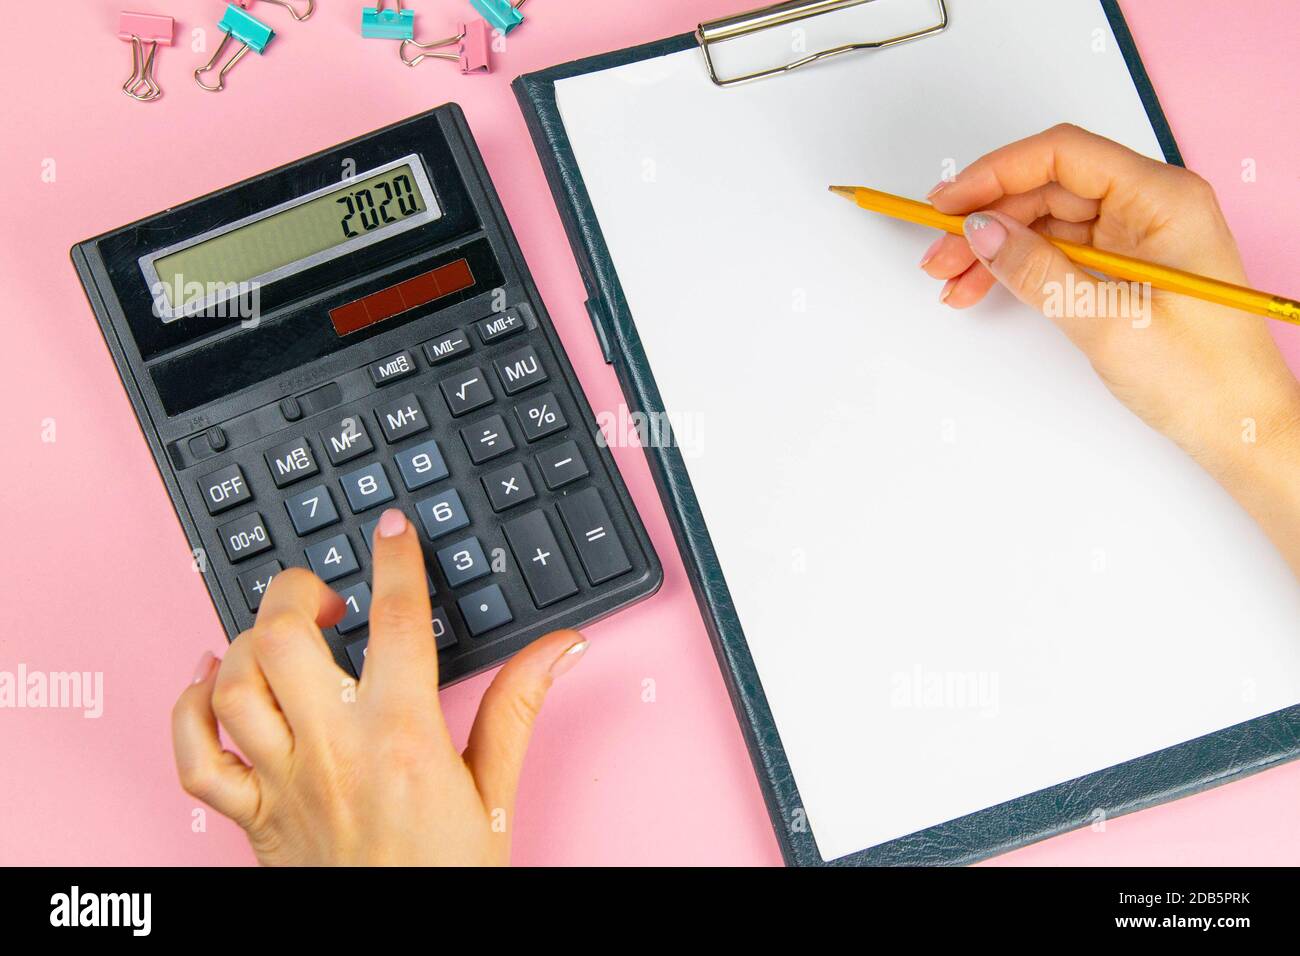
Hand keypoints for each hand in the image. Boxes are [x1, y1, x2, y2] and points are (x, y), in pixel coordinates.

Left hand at [171, 508, 588, 864]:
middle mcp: (334, 751)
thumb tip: (558, 649)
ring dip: (246, 643)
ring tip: (278, 636)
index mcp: (402, 737)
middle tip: (325, 595)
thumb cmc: (447, 878)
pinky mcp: (252, 820)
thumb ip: (518, 707)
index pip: (395, 620)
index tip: (391, 529)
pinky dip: (189, 711)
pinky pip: (195, 759)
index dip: (394, 559)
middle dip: (295, 590)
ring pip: (233, 684)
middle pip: (284, 636)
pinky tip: (210, 684)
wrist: (401, 949)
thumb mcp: (496, 792)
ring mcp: (283, 785)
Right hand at [921, 123, 1299, 578]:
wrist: (1242, 427)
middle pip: (1047, 187)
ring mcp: (1138, 235)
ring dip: (995, 246)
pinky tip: (985, 286)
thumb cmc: (1204, 378)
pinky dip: (1019, 266)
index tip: (948, 203)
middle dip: (987, 218)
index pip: (1063, 155)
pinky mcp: (1127, 266)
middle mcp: (1152, 206)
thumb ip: (1038, 271)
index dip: (996, 173)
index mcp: (1163, 198)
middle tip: (939, 254)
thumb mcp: (1106, 323)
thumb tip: (982, 232)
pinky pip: (1060, 250)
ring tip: (951, 282)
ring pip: (1046, 220)